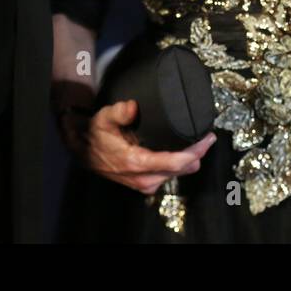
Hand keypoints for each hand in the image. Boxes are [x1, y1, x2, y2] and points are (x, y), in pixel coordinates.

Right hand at [80, 100, 216, 194]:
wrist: (83, 152)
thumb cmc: (96, 134)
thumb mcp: (104, 118)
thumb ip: (118, 112)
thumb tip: (132, 106)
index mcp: (136, 163)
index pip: (175, 162)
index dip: (195, 151)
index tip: (207, 138)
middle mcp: (144, 178)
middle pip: (183, 169)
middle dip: (198, 153)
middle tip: (207, 135)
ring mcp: (146, 184)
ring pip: (179, 173)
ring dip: (190, 159)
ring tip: (198, 141)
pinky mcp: (146, 185)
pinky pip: (171, 175)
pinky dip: (181, 164)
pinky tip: (184, 152)